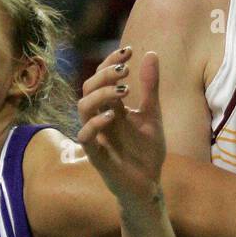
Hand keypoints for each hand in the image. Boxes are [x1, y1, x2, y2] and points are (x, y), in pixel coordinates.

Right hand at [77, 46, 165, 211]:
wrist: (149, 185)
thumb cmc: (146, 152)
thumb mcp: (153, 115)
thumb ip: (150, 88)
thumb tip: (150, 54)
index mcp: (111, 107)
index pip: (101, 78)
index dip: (110, 62)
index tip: (129, 51)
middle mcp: (100, 119)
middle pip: (88, 88)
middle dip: (105, 74)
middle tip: (126, 70)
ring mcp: (96, 136)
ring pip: (82, 108)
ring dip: (100, 94)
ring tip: (123, 90)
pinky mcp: (97, 156)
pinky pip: (85, 137)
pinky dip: (95, 124)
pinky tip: (113, 115)